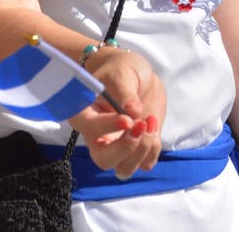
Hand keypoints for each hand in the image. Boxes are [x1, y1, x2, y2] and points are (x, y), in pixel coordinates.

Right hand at [69, 47, 165, 177]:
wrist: (139, 76)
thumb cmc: (122, 70)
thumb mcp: (122, 73)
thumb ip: (125, 92)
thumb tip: (133, 111)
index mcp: (85, 114)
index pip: (89, 128)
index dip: (107, 127)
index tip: (126, 118)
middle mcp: (97, 136)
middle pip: (103, 160)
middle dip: (125, 148)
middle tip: (140, 126)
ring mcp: (117, 147)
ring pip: (124, 168)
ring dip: (142, 149)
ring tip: (149, 121)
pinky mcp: (136, 151)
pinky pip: (145, 163)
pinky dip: (153, 148)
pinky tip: (152, 123)